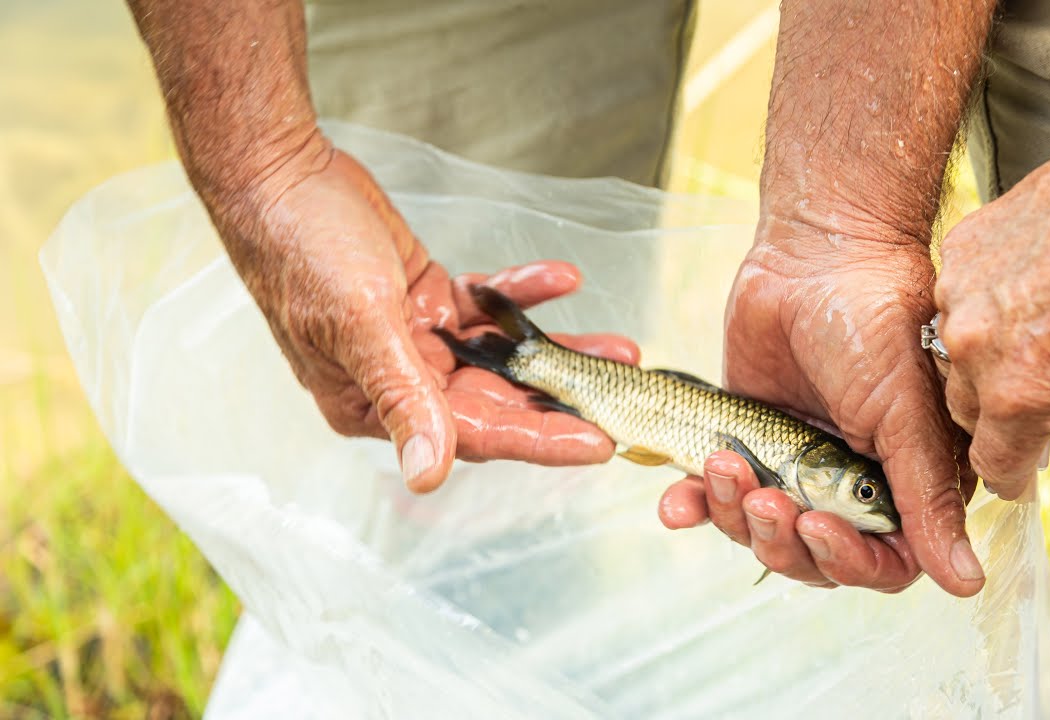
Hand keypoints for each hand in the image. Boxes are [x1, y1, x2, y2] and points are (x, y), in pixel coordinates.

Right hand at [205, 131, 636, 490]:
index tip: (599, 444)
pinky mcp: (426, 298)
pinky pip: (487, 306)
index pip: (475, 435)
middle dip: (564, 395)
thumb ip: (403, 398)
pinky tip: (564, 279)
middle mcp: (398, 379)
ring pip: (502, 355)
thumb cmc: (301, 250)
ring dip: (558, 348)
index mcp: (372, 405)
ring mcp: (415, 339)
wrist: (278, 174)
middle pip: (498, 399)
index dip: (541, 439)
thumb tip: (429, 476)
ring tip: (619, 347)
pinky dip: (522, 294)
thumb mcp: (359, 325)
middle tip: (626, 396)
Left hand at [659, 234, 982, 596]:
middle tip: (767, 496)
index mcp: (901, 485)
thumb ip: (926, 495)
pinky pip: (715, 497)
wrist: (815, 255)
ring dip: (735, 515)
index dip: (849, 560)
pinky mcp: (745, 445)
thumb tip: (967, 581)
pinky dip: (694, 505)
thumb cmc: (876, 321)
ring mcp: (794, 468)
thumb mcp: (906, 411)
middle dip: (782, 538)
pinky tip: (676, 501)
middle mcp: (849, 487)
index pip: (884, 563)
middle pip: (814, 558)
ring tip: (725, 464)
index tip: (818, 525)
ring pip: (760, 534)